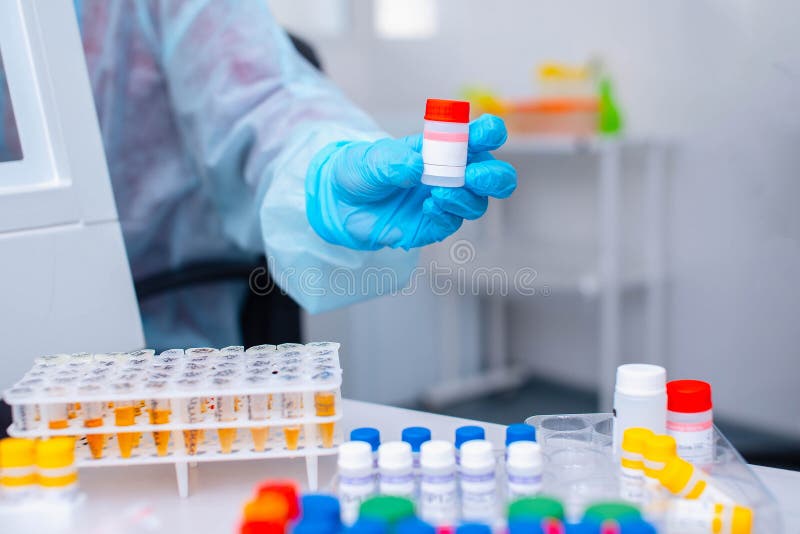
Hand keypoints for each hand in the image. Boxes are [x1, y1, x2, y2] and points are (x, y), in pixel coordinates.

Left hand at [305, 114, 516, 250]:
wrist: (339, 203)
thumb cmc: (360, 170)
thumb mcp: (371, 158)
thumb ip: (393, 160)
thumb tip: (418, 167)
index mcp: (444, 147)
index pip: (480, 137)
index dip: (489, 133)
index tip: (485, 134)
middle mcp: (451, 174)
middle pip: (495, 178)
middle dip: (494, 177)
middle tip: (474, 176)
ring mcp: (445, 201)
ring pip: (478, 203)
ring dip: (464, 197)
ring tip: (438, 193)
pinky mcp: (434, 225)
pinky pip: (453, 223)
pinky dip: (446, 215)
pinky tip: (428, 208)